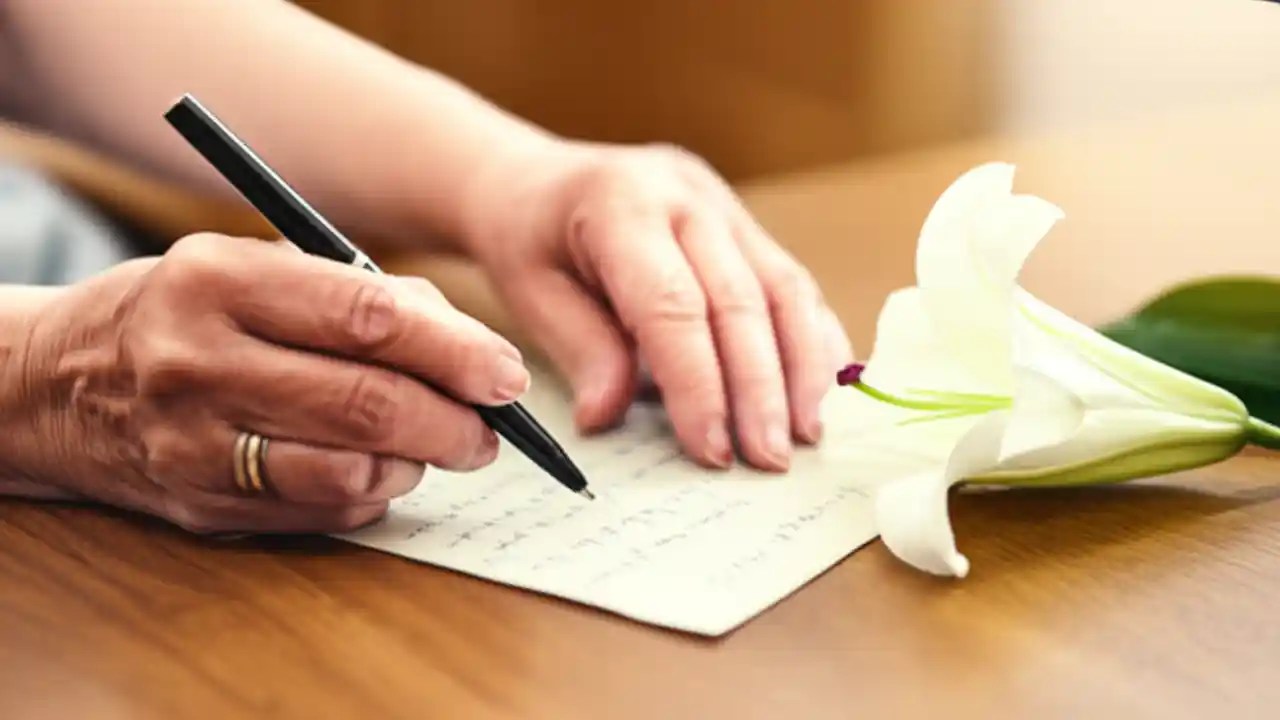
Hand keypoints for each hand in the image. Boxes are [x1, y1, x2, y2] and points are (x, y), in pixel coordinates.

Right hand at [12, 234, 528, 532]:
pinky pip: (320, 512)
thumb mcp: (255, 268)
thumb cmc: (186, 313)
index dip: (454, 351)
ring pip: (350, 470)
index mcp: (218, 281)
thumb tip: (469, 349)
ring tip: (435, 444)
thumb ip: (362, 296)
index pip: (366, 318)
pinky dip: (373, 494)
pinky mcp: (200, 506)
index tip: (506, 374)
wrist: (60, 385)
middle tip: (492, 429)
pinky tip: (377, 468)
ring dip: (418, 463)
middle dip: (454, 421)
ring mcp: (193, 444)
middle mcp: (197, 362)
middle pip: (367, 403)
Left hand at [463, 141, 854, 470]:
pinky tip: (820, 390)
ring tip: (805, 435)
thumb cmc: (530, 239)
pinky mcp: (746, 224)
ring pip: (784, 288)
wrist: (539, 181)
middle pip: (741, 300)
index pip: (673, 305)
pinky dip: (813, 339)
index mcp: (623, 205)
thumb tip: (610, 418)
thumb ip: (581, 350)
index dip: (698, 384)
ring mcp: (724, 206)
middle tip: (769, 460)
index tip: (711, 450)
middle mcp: (686, 196)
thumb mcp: (531, 292)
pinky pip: (793, 282)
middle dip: (760, 389)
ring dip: (802, 368)